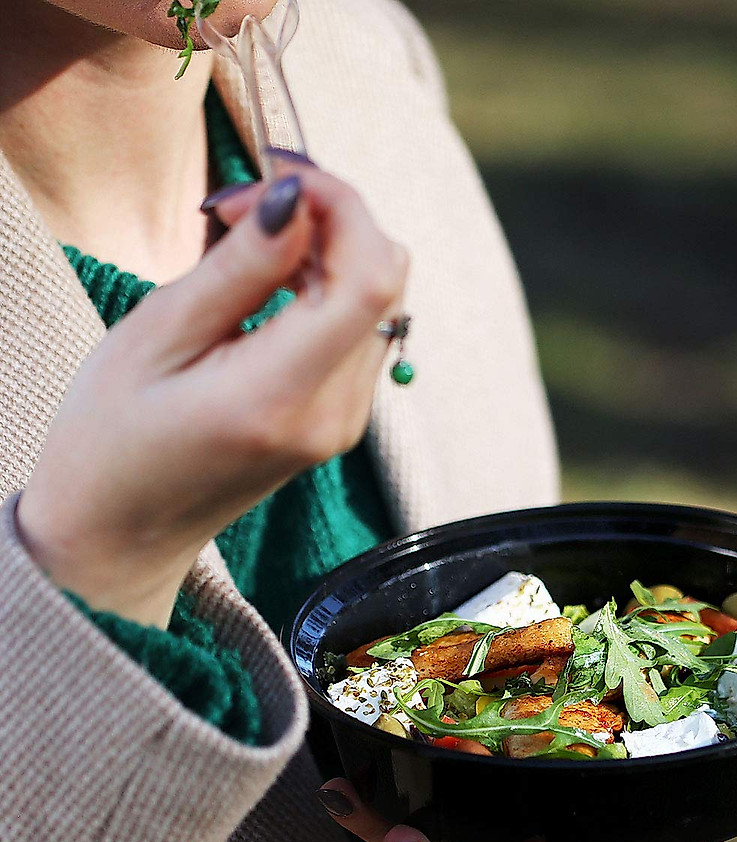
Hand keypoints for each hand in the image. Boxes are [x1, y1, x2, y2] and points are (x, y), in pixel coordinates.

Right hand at [19, 165, 406, 627]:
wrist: (124, 531)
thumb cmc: (114, 437)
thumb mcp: (158, 338)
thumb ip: (239, 269)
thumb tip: (300, 202)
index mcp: (286, 395)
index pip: (371, 278)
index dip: (343, 208)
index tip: (276, 180)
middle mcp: (336, 414)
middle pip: (387, 281)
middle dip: (333, 219)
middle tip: (245, 207)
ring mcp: (346, 423)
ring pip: (381, 302)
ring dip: (330, 251)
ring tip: (246, 243)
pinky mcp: (341, 421)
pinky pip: (362, 332)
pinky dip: (328, 289)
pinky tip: (270, 285)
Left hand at [313, 722, 736, 841]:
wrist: (539, 762)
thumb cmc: (618, 743)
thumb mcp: (679, 735)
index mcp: (623, 817)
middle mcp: (570, 840)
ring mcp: (505, 837)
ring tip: (398, 829)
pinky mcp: (449, 820)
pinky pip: (416, 827)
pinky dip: (377, 814)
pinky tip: (340, 790)